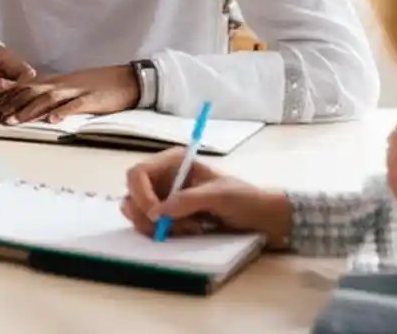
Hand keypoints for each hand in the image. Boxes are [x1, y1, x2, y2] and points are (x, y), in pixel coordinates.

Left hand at [0, 65, 138, 124]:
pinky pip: (75, 105)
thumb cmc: (97, 86)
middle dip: (7, 106)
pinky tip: (52, 119)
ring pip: (47, 99)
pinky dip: (62, 112)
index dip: (2, 101)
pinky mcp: (92, 99)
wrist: (128, 79)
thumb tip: (25, 104)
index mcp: (53, 82)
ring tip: (12, 121)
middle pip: (28, 93)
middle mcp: (60, 84)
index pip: (21, 89)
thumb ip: (48, 95)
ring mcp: (75, 90)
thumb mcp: (68, 88)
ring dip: (28, 110)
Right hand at [120, 148, 292, 244]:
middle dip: (148, 214)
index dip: (141, 194)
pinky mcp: (169, 218)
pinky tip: (190, 231)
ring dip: (158, 226)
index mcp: (174, 163)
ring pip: (138, 214)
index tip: (158, 215)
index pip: (138, 173)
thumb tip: (157, 212)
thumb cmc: (246, 199)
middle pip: (132, 194)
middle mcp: (164, 179)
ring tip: (190, 227)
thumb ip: (187, 201)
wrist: (264, 220)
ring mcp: (165, 199)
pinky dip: (164, 233)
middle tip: (171, 227)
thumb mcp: (219, 196)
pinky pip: (150, 227)